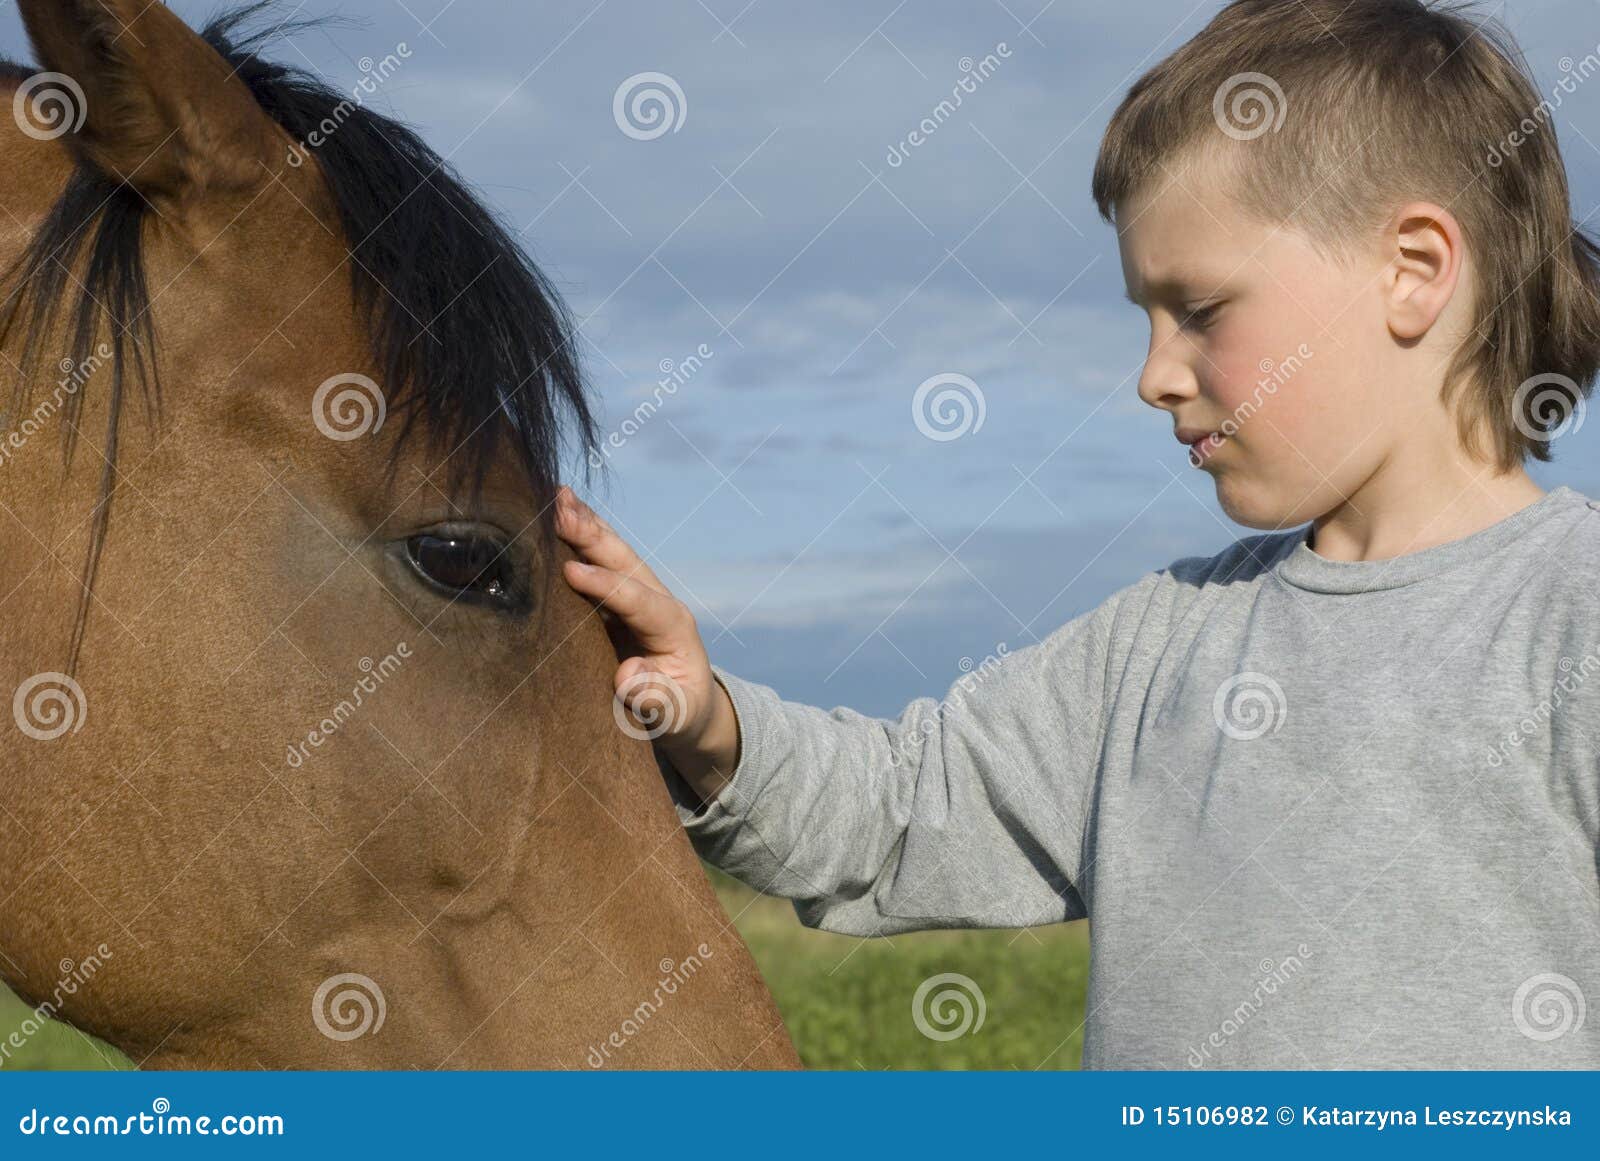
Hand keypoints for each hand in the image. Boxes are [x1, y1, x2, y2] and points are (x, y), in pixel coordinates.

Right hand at [554, 486, 739, 802]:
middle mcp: (657, 601)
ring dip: (584, 524)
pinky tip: (553, 514)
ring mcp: (636, 595)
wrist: (686, 707)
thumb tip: (629, 677)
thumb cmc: (679, 713)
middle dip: (593, 535)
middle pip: (626, 562)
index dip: (606, 586)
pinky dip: (576, 537)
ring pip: (611, 553)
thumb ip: (657, 700)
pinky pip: (596, 562)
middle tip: (560, 508)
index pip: (639, 601)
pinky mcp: (615, 599)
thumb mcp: (675, 716)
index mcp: (674, 627)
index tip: (572, 572)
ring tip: (556, 495)